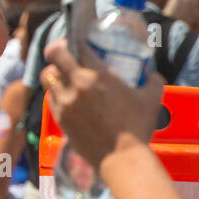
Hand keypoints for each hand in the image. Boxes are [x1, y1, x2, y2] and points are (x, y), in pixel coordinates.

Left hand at [41, 40, 164, 169]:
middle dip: (57, 49)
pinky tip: (65, 96)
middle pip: (53, 54)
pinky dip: (55, 92)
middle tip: (64, 53)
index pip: (78, 46)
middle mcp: (75, 83)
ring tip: (63, 76)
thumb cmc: (137, 127)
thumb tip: (151, 75)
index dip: (77, 41)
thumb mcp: (151, 100)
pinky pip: (50, 96)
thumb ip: (152, 82)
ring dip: (54, 72)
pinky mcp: (58, 116)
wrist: (121, 157)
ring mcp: (64, 100)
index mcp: (97, 75)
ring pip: (47, 75)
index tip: (79, 44)